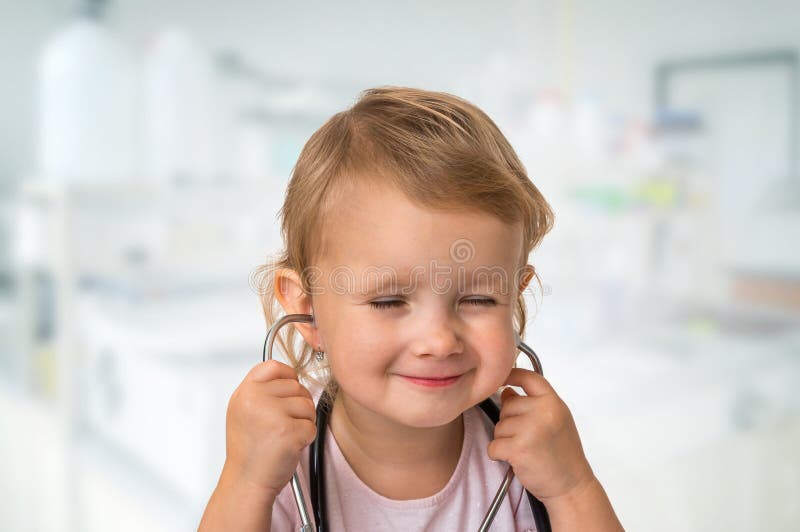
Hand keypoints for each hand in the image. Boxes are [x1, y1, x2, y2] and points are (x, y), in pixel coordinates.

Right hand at [222, 360, 316, 499]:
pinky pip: (312, 426)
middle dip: (297, 406)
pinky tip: (289, 446)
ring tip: (284, 435)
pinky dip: (306, 438)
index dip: (287, 377)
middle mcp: (255, 399)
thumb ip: (262, 389)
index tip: (286, 393)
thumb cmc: (249, 449)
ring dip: (303, 421)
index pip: (274, 366)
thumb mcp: (244, 410)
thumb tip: (290, 375)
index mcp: (245, 392)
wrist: (246, 481)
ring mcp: (272, 414)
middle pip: (296, 386)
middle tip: (282, 425)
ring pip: (307, 405)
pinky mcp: (289, 431)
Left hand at [486, 367, 595, 501]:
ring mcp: (531, 429)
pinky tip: (516, 460)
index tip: (501, 379)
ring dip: (505, 439)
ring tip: (526, 450)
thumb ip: (533, 404)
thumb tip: (505, 391)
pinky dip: (499, 454)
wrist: (571, 486)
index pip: (529, 378)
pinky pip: (493, 445)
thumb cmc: (562, 455)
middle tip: (528, 439)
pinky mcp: (518, 448)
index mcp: (553, 402)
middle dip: (510, 422)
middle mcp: (543, 411)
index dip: (511, 375)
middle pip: (507, 405)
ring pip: (499, 426)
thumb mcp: (554, 421)